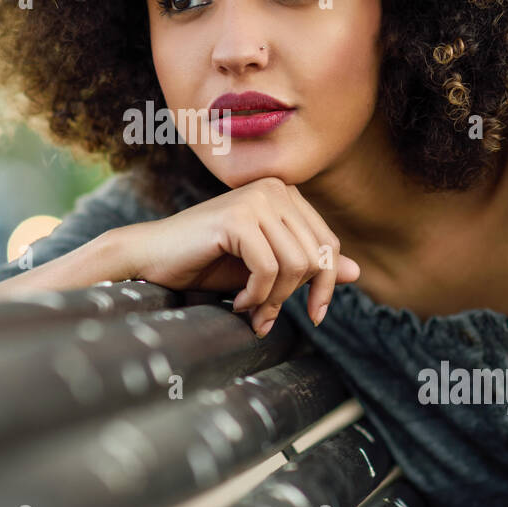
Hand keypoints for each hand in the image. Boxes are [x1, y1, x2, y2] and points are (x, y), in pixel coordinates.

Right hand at [110, 176, 360, 335]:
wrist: (151, 258)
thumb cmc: (206, 262)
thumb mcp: (266, 268)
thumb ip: (307, 266)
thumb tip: (356, 271)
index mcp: (285, 194)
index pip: (328, 243)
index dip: (325, 285)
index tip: (314, 316)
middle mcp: (275, 189)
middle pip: (316, 256)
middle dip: (296, 296)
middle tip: (266, 317)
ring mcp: (256, 199)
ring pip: (296, 265)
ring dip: (274, 299)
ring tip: (250, 310)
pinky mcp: (237, 217)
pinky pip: (269, 269)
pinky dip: (257, 296)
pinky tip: (238, 303)